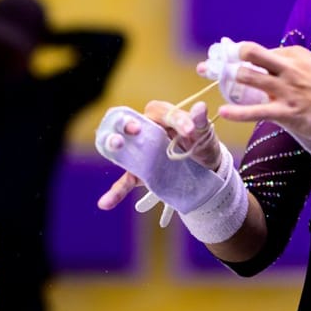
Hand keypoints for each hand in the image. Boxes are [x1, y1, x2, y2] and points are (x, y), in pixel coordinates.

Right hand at [95, 100, 221, 212]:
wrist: (205, 170)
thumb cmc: (202, 144)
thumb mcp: (205, 134)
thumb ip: (201, 122)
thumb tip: (200, 107)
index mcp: (164, 116)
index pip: (162, 112)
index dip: (175, 118)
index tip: (190, 130)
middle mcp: (146, 131)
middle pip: (129, 122)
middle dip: (127, 123)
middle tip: (135, 129)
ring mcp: (139, 152)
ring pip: (121, 147)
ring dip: (113, 143)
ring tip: (115, 145)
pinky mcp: (138, 173)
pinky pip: (125, 182)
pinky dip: (116, 193)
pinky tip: (105, 203)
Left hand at [208, 42, 310, 152]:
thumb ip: (300, 62)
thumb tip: (282, 60)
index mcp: (296, 55)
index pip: (263, 51)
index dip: (244, 55)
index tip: (231, 58)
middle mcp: (288, 68)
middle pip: (251, 53)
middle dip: (231, 57)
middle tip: (217, 64)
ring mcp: (285, 89)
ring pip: (248, 77)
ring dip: (233, 80)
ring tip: (226, 85)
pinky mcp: (286, 111)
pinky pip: (256, 111)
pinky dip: (237, 112)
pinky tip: (223, 112)